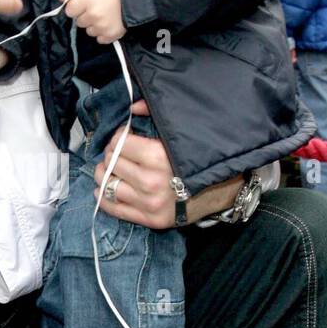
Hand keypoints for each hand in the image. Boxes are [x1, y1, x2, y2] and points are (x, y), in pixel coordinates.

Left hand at [58, 0, 124, 43]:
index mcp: (87, 0)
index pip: (69, 11)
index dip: (76, 8)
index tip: (84, 5)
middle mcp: (92, 14)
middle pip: (79, 22)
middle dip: (86, 17)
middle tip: (98, 9)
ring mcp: (101, 27)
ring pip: (89, 31)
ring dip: (95, 26)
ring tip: (106, 17)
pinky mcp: (109, 36)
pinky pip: (99, 39)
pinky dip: (103, 34)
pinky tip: (110, 24)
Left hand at [93, 101, 241, 227]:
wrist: (223, 190)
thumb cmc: (199, 158)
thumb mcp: (182, 131)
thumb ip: (154, 114)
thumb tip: (131, 107)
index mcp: (157, 157)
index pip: (119, 142)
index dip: (119, 136)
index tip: (126, 136)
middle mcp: (150, 182)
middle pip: (111, 161)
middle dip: (112, 153)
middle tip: (119, 152)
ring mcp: (149, 203)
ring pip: (107, 184)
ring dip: (104, 174)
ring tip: (110, 169)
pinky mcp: (150, 220)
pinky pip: (113, 209)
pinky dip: (104, 197)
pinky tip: (106, 188)